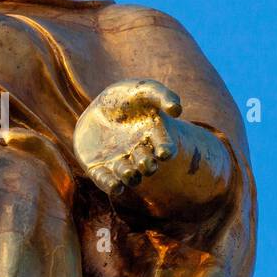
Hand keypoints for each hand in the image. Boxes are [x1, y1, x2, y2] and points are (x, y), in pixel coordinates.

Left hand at [73, 79, 183, 196]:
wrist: (99, 110)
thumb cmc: (127, 99)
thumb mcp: (144, 89)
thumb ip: (162, 95)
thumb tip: (178, 109)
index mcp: (153, 137)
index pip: (164, 147)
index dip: (165, 150)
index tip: (164, 152)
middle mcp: (138, 153)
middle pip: (146, 163)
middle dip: (148, 165)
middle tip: (147, 164)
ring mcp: (119, 162)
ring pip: (127, 174)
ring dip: (130, 176)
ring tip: (131, 174)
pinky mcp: (99, 168)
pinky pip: (105, 180)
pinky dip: (110, 185)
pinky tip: (115, 187)